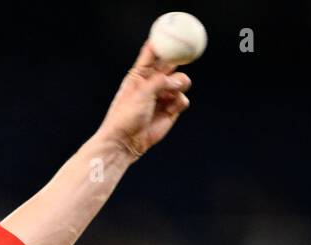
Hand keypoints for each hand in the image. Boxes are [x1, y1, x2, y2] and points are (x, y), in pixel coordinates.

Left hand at [97, 40, 191, 160]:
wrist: (125, 142)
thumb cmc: (126, 116)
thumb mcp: (142, 93)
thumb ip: (161, 81)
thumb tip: (181, 78)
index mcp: (139, 76)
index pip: (152, 54)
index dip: (162, 44)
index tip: (171, 35)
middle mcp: (151, 84)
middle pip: (170, 65)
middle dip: (179, 60)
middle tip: (185, 55)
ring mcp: (162, 97)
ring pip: (181, 82)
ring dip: (180, 84)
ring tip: (171, 92)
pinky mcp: (170, 111)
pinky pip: (183, 100)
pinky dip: (180, 101)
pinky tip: (172, 108)